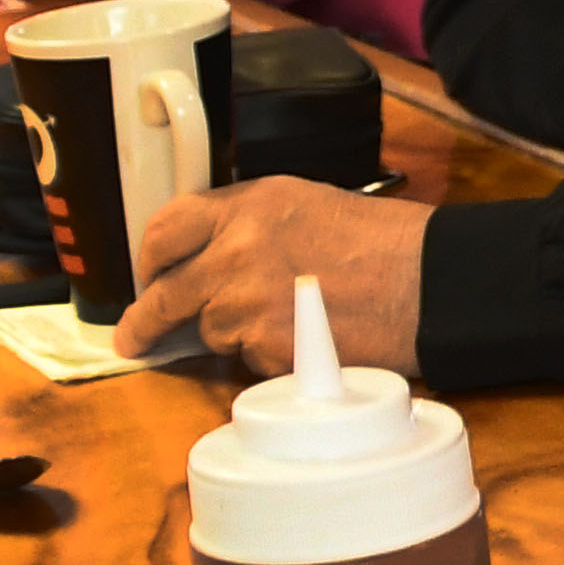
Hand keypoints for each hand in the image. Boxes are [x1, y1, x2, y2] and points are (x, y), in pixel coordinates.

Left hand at [114, 180, 435, 373]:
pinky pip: (247, 360)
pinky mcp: (269, 350)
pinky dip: (267, 357)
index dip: (150, 258)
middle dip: (145, 322)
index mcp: (248, 207)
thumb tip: (209, 256)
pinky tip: (303, 340)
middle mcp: (237, 252)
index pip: (166, 228)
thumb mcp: (306, 204)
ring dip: (231, 333)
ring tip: (281, 324)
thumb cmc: (384, 243)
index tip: (147, 276)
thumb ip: (249, 223)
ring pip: (210, 331)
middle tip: (135, 337)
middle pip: (166, 293)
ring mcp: (249, 305)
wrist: (428, 283)